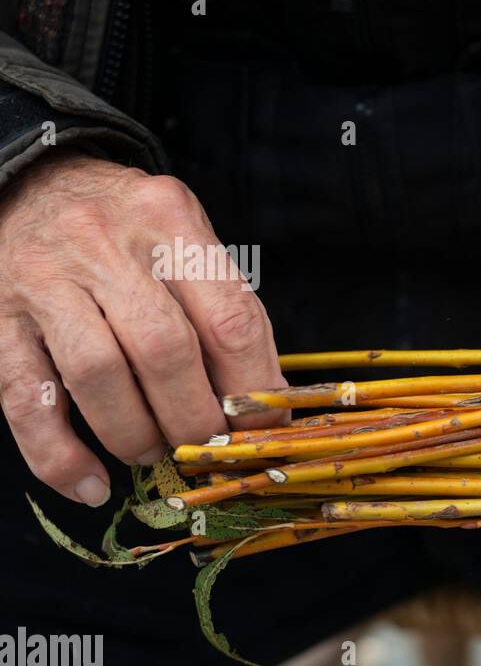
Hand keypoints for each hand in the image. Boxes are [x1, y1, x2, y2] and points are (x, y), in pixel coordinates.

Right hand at [0, 149, 286, 505]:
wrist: (35, 182)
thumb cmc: (132, 233)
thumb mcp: (189, 244)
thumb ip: (227, 313)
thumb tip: (269, 408)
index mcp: (172, 221)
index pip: (229, 320)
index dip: (254, 390)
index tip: (264, 433)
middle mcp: (105, 242)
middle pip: (165, 350)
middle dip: (195, 419)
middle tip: (204, 449)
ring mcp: (44, 277)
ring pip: (98, 374)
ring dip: (134, 433)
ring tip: (151, 452)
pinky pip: (26, 397)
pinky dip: (58, 453)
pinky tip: (89, 482)